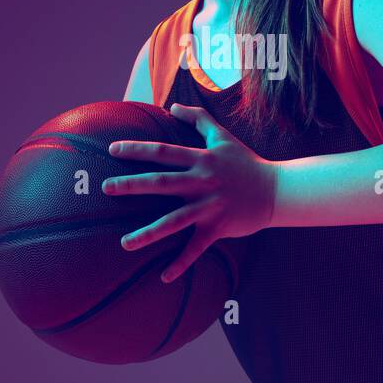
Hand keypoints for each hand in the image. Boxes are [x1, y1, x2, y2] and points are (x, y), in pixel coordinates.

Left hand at [101, 103, 277, 282]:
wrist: (277, 190)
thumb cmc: (246, 163)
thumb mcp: (223, 136)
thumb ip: (198, 119)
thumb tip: (172, 106)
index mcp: (201, 160)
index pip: (163, 152)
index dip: (137, 149)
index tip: (112, 150)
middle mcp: (202, 182)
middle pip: (162, 183)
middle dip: (132, 186)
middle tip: (106, 188)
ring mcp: (210, 207)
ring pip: (174, 221)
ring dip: (148, 234)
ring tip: (124, 244)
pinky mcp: (219, 227)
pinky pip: (196, 248)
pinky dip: (181, 263)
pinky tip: (164, 277)